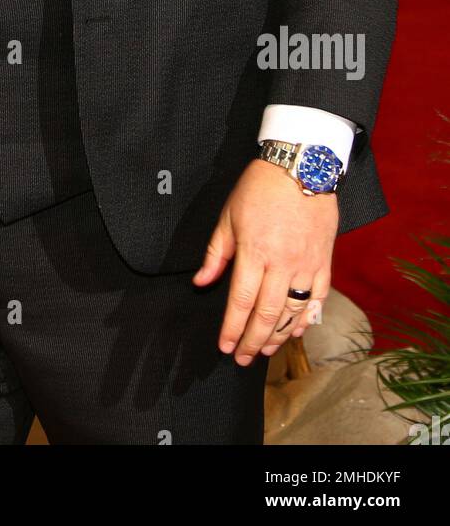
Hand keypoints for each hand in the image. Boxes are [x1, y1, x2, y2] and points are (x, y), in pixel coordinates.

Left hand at [192, 158, 337, 364]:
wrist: (302, 167)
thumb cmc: (261, 188)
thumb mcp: (229, 215)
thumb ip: (216, 253)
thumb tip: (201, 281)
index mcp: (254, 251)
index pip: (240, 300)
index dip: (231, 328)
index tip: (225, 345)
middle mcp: (282, 263)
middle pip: (266, 313)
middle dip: (252, 340)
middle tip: (242, 358)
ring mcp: (306, 264)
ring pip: (293, 312)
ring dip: (277, 336)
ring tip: (264, 349)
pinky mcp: (324, 262)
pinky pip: (317, 300)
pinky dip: (306, 320)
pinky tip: (295, 332)